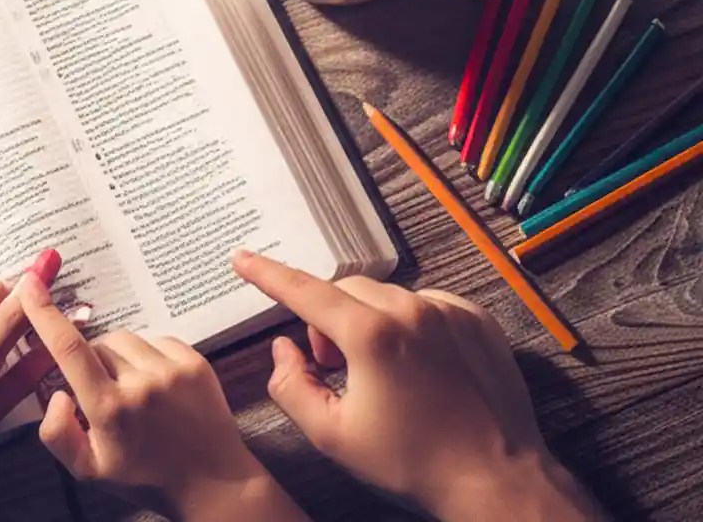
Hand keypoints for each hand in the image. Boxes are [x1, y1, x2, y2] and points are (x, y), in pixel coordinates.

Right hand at [18, 273, 309, 521]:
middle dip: (90, 362)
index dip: (44, 312)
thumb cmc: (145, 478)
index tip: (30, 285)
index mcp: (109, 409)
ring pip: (124, 339)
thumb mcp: (87, 470)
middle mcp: (140, 384)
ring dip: (118, 356)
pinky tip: (154, 384)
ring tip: (130, 389)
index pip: (68, 349)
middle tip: (102, 393)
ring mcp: (171, 370)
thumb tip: (55, 392)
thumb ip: (56, 432)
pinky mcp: (195, 362)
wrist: (212, 482)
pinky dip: (148, 355)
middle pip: (96, 344)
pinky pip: (156, 339)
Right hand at [232, 249, 603, 521]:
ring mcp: (450, 312)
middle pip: (345, 291)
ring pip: (386, 296)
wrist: (494, 478)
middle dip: (327, 321)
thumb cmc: (414, 462)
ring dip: (368, 322)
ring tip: (379, 373)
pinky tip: (415, 366)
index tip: (244, 259)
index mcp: (372, 336)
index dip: (268, 274)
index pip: (305, 291)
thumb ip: (292, 386)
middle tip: (331, 367)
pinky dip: (408, 324)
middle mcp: (412, 311)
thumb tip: (284, 350)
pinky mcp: (477, 321)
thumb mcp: (332, 435)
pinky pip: (426, 304)